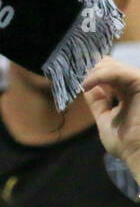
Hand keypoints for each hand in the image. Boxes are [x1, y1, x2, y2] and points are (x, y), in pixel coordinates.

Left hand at [84, 56, 139, 174]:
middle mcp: (133, 85)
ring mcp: (138, 82)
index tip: (73, 79)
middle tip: (75, 79)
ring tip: (82, 85)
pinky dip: (99, 75)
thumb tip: (86, 86)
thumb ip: (98, 101)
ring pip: (110, 65)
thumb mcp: (105, 117)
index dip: (90, 73)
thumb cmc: (125, 142)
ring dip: (91, 73)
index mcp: (128, 92)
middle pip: (108, 64)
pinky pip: (117, 72)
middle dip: (88, 70)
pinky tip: (86, 85)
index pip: (108, 72)